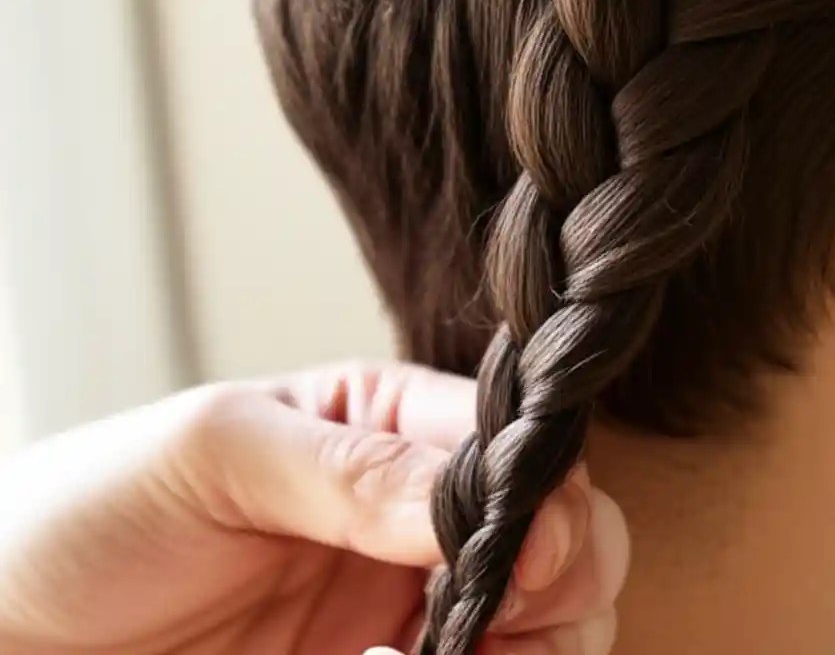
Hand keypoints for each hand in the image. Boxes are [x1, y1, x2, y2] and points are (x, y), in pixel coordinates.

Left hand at [0, 363, 627, 654]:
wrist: (19, 634)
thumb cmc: (92, 512)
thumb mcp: (212, 453)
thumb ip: (347, 468)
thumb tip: (466, 498)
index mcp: (381, 418)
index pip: (509, 438)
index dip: (539, 492)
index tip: (519, 555)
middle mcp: (413, 502)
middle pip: (561, 524)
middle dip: (563, 569)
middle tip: (508, 613)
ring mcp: (407, 591)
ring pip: (551, 609)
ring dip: (548, 637)